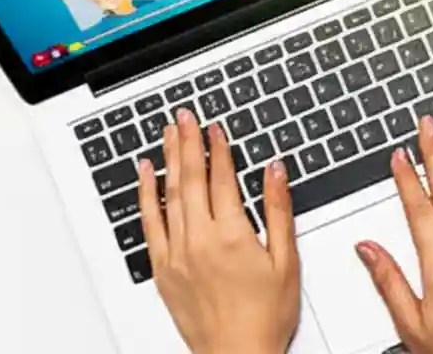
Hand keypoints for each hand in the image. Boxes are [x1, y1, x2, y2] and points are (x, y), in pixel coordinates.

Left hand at [137, 111, 299, 353]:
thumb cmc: (265, 317)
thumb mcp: (286, 261)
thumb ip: (277, 210)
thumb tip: (274, 172)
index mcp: (233, 235)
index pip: (222, 179)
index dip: (218, 148)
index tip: (215, 128)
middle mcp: (200, 240)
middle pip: (192, 179)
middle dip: (188, 143)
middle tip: (184, 117)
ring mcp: (177, 254)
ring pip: (169, 195)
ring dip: (168, 160)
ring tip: (167, 134)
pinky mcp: (163, 270)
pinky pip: (150, 224)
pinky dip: (146, 196)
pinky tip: (145, 176)